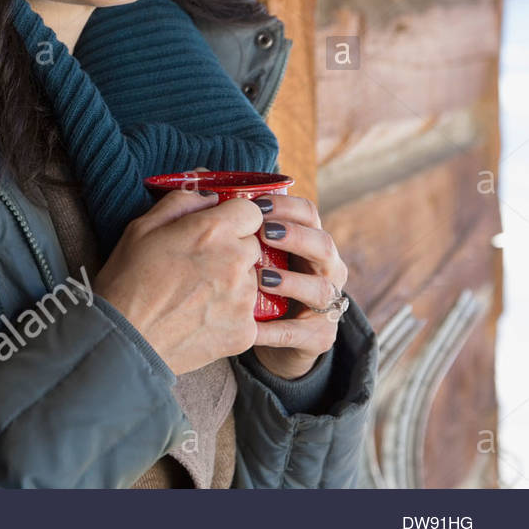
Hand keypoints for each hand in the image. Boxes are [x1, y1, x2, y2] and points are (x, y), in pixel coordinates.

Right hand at [93, 188, 264, 375]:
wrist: (124, 341)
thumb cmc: (126, 280)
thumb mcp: (141, 228)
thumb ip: (181, 202)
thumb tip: (207, 190)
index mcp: (212, 230)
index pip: (252, 211)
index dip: (234, 218)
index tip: (219, 230)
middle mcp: (235, 261)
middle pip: (253, 245)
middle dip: (234, 250)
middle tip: (201, 265)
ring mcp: (243, 298)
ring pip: (253, 280)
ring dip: (233, 283)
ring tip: (197, 295)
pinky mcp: (245, 331)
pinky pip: (248, 314)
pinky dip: (230, 315)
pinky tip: (202, 318)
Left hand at [251, 193, 348, 378]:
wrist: (274, 338)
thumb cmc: (257, 285)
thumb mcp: (251, 254)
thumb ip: (236, 225)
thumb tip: (202, 190)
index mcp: (309, 242)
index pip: (308, 214)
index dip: (286, 206)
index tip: (257, 205)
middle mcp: (326, 269)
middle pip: (323, 244)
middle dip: (295, 235)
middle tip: (264, 232)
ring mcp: (327, 304)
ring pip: (320, 289)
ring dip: (291, 282)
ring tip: (262, 279)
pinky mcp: (319, 336)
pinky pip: (300, 332)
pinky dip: (275, 330)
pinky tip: (253, 327)